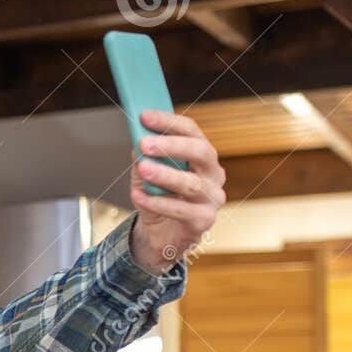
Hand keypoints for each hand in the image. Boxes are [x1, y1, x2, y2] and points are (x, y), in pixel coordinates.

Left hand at [129, 108, 224, 271]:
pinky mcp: (204, 221)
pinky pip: (181, 211)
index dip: (168, 122)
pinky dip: (158, 202)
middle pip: (201, 152)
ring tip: (143, 169)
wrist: (160, 235)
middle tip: (145, 143)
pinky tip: (139, 195)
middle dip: (172, 146)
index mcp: (202, 155)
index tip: (144, 116)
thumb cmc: (158, 199)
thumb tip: (138, 142)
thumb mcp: (146, 175)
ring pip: (192, 183)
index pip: (191, 131)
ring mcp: (212, 198)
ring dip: (165, 174)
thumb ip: (144, 158)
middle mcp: (213, 173)